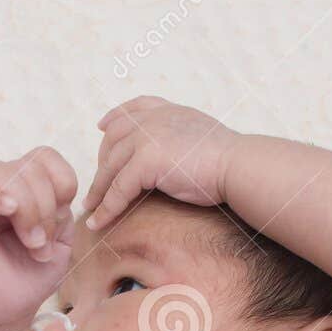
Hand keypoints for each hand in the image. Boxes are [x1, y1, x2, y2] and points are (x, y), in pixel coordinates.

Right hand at [0, 147, 76, 330]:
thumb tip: (54, 191)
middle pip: (26, 165)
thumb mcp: (60, 241)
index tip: (63, 220)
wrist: (4, 313)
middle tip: (43, 245)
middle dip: (44, 206)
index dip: (61, 182)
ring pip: (0, 171)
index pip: (43, 158)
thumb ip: (61, 208)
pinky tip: (8, 211)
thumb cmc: (28, 278)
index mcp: (22, 187)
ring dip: (27, 208)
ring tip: (32, 244)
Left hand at [82, 97, 241, 229]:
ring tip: (90, 209)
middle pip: (114, 139)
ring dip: (98, 191)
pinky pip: (117, 189)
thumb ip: (180, 136)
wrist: (240, 166)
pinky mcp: (146, 160)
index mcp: (169, 111)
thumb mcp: (201, 135)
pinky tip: (98, 222)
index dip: (114, 117)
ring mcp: (147, 137)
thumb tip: (173, 152)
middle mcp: (154, 119)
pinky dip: (105, 208)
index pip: (133, 108)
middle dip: (102, 162)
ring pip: (111, 167)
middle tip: (97, 187)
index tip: (102, 127)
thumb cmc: (230, 161)